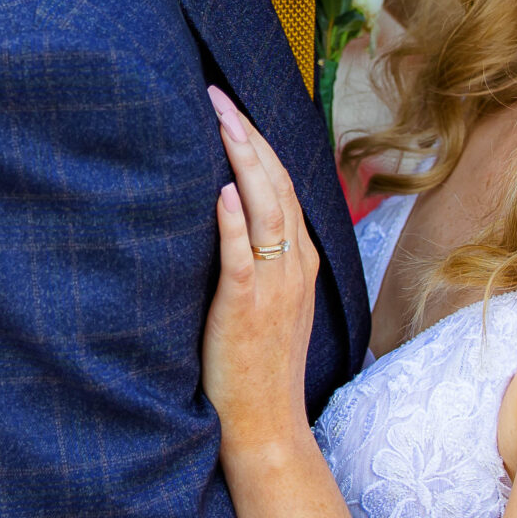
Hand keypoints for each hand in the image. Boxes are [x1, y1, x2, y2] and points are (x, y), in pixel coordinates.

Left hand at [202, 87, 319, 459]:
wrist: (265, 425)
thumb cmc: (254, 364)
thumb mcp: (263, 300)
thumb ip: (252, 257)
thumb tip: (223, 210)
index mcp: (298, 260)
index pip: (283, 185)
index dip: (258, 142)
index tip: (232, 105)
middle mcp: (293, 266)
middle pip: (278, 184)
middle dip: (248, 134)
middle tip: (218, 92)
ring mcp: (274, 287)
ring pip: (267, 208)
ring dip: (243, 160)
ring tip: (221, 119)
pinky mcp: (246, 310)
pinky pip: (243, 258)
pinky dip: (235, 222)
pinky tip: (222, 191)